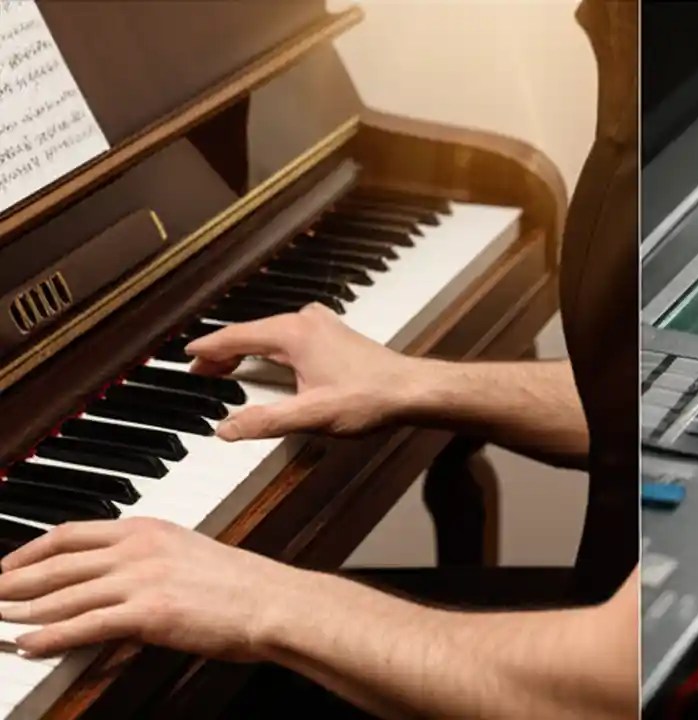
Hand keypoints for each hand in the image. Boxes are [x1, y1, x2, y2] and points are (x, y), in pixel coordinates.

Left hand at [0, 518, 301, 659]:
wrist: (275, 602)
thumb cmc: (243, 585)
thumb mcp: (188, 557)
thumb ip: (148, 562)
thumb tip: (114, 583)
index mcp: (148, 528)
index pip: (71, 533)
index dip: (29, 550)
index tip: (7, 565)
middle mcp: (138, 548)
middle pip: (57, 564)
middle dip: (12, 582)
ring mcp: (141, 580)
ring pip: (64, 596)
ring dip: (21, 611)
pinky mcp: (147, 614)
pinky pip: (84, 625)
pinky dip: (49, 636)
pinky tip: (27, 644)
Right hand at [186, 303, 432, 440]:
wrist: (412, 389)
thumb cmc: (369, 398)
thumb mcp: (311, 416)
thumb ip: (265, 422)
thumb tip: (224, 430)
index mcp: (293, 333)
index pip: (237, 337)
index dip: (209, 348)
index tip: (185, 355)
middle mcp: (305, 320)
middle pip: (252, 333)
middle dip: (224, 351)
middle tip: (200, 370)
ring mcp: (321, 324)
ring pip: (270, 334)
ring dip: (247, 349)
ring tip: (224, 367)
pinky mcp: (333, 333)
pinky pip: (289, 336)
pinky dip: (269, 347)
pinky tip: (266, 361)